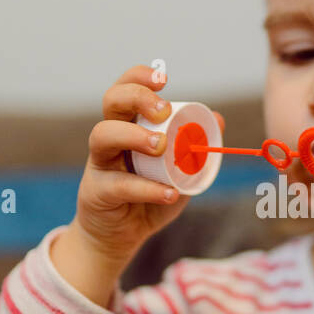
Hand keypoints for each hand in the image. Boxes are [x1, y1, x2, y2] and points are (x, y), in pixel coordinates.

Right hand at [74, 63, 224, 265]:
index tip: (164, 80)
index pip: (126, 90)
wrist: (121, 236)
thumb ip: (195, 148)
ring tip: (161, 146)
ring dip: (134, 135)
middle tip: (163, 111)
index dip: (140, 78)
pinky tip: (169, 193)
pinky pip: (119, 185)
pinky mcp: (96, 192)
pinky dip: (148, 188)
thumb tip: (217, 119)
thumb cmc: (148, 197)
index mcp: (128, 126)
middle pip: (111, 102)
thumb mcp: (178, 171)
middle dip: (137, 98)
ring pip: (102, 136)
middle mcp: (109, 139)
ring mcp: (98, 164)